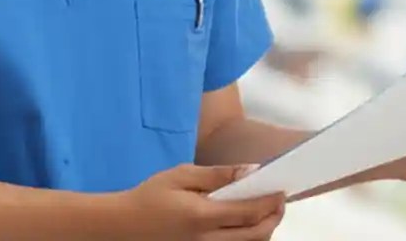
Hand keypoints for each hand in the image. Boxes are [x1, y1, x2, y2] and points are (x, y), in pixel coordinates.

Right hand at [114, 163, 285, 240]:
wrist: (124, 226)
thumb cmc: (151, 196)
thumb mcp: (181, 176)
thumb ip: (217, 175)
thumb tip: (251, 170)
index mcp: (202, 216)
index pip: (249, 212)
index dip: (270, 202)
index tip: (281, 190)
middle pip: (255, 236)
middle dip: (274, 218)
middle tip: (279, 202)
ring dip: (263, 232)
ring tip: (266, 213)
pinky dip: (248, 240)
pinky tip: (247, 226)